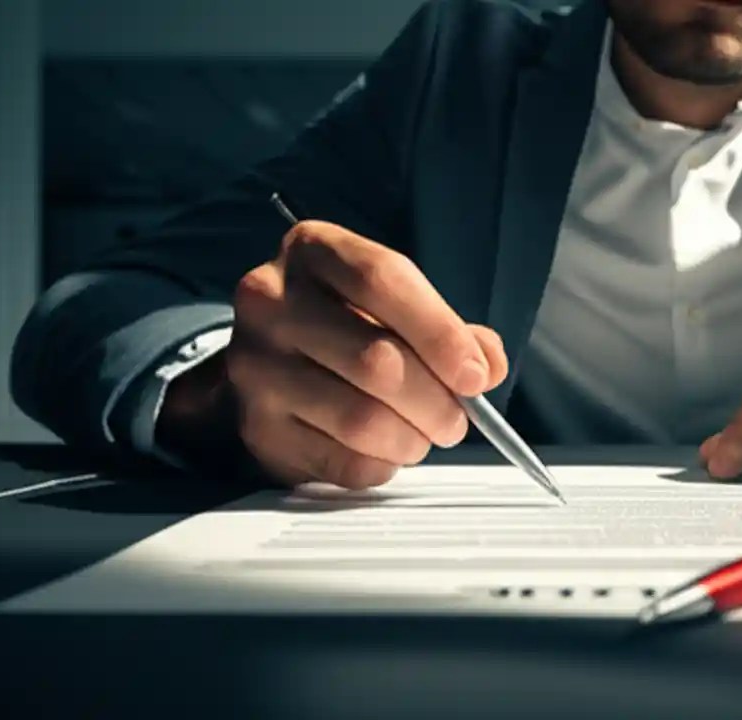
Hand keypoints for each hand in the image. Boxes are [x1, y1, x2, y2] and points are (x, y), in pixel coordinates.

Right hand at [161, 220, 507, 489]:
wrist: (273, 362)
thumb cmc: (348, 325)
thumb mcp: (398, 305)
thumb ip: (451, 330)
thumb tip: (486, 366)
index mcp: (313, 250)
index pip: (382, 280)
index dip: (439, 333)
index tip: (474, 376)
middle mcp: (270, 300)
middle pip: (375, 359)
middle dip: (435, 401)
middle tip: (457, 420)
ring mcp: (255, 365)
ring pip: (360, 418)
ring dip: (411, 439)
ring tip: (423, 436)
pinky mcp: (257, 427)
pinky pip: (342, 461)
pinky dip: (381, 465)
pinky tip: (384, 451)